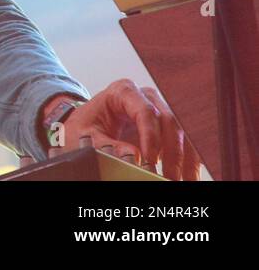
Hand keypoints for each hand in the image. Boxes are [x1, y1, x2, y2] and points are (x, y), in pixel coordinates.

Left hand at [48, 79, 201, 179]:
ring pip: (182, 132)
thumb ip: (104, 144)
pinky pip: (184, 141)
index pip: (145, 111)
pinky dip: (189, 160)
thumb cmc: (84, 127)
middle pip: (168, 121)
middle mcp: (145, 97)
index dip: (151, 136)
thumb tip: (132, 155)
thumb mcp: (83, 134)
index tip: (149, 160)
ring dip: (185, 159)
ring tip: (183, 181)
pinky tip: (189, 176)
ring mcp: (158, 109)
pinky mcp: (165, 127)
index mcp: (123, 92)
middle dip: (172, 152)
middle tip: (168, 177)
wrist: (85, 127)